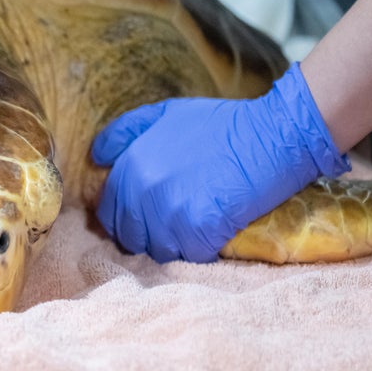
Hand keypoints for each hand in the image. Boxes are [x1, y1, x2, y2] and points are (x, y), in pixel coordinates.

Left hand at [91, 62, 349, 262]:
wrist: (274, 135)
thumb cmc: (221, 124)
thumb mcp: (164, 114)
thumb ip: (125, 133)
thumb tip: (96, 157)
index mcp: (132, 166)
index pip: (109, 212)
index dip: (125, 219)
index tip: (145, 218)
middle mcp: (144, 192)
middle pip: (130, 236)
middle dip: (147, 234)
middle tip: (174, 226)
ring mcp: (171, 214)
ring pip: (158, 250)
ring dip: (174, 245)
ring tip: (193, 229)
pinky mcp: (201, 232)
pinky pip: (189, 256)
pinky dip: (200, 251)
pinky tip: (213, 234)